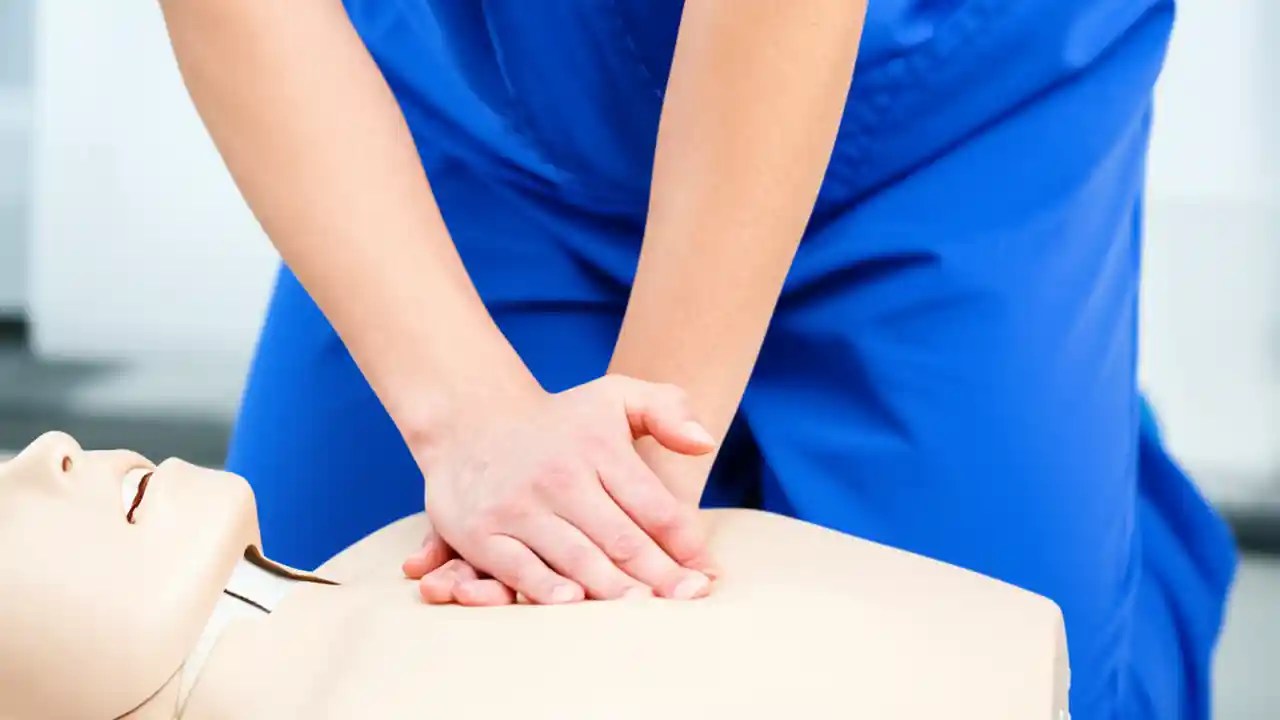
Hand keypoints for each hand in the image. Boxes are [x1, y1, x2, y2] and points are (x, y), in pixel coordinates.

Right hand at [407, 375, 716, 603]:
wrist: (468, 417)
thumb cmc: (560, 420)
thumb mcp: (615, 396)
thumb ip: (668, 410)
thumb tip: (704, 444)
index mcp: (599, 447)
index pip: (653, 505)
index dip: (685, 544)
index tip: (708, 575)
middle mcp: (560, 476)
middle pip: (621, 538)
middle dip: (660, 575)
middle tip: (688, 601)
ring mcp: (519, 505)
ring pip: (577, 557)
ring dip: (613, 588)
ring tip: (644, 612)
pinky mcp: (482, 531)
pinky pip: (519, 567)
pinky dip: (545, 588)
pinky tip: (573, 604)